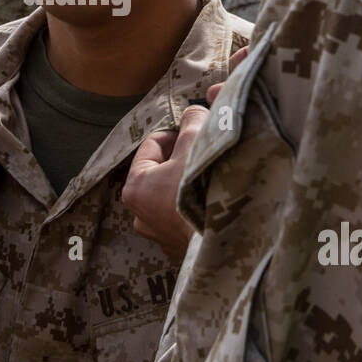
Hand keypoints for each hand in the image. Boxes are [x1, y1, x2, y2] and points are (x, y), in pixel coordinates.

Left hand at [122, 105, 209, 262]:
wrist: (226, 245)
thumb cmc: (203, 192)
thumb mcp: (196, 144)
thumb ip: (193, 122)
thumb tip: (195, 111)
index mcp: (135, 187)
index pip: (154, 143)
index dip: (179, 133)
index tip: (200, 135)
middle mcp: (141, 214)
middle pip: (164, 170)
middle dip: (186, 159)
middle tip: (209, 156)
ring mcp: (161, 235)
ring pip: (176, 194)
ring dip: (193, 184)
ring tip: (216, 181)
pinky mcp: (182, 250)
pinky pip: (188, 217)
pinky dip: (200, 207)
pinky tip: (217, 204)